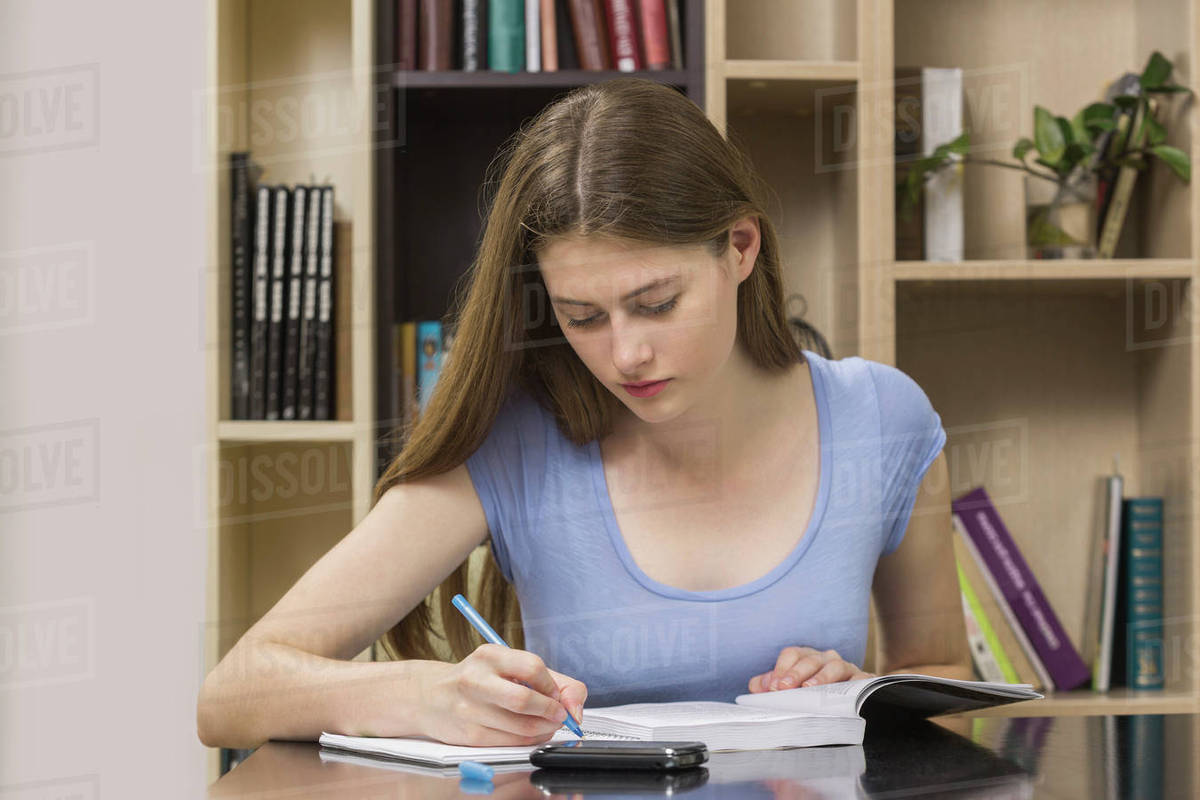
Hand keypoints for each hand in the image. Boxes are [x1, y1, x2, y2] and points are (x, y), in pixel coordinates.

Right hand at [414, 644, 587, 745]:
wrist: (432, 696)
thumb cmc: (480, 681)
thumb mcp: (510, 667)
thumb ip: (552, 681)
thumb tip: (575, 707)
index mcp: (490, 655)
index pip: (532, 667)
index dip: (553, 686)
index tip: (558, 696)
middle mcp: (476, 679)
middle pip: (525, 700)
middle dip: (551, 712)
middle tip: (559, 716)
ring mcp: (470, 709)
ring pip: (521, 728)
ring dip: (544, 730)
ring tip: (547, 725)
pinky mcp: (468, 735)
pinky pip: (509, 743)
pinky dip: (528, 742)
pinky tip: (528, 734)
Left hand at [747, 646, 874, 692]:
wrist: (853, 702)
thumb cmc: (816, 694)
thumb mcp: (792, 688)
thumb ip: (772, 685)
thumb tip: (756, 686)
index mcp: (808, 657)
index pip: (793, 654)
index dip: (781, 668)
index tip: (773, 686)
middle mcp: (827, 659)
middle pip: (811, 659)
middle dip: (796, 673)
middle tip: (783, 688)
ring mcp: (847, 668)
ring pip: (835, 666)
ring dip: (821, 677)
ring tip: (809, 689)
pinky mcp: (865, 681)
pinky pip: (862, 680)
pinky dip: (856, 684)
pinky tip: (847, 694)